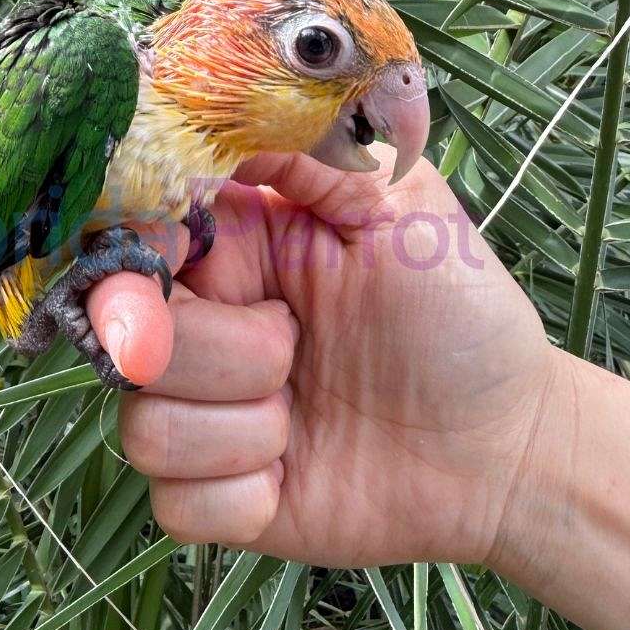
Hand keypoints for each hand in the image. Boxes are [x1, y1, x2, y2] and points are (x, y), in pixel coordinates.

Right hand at [86, 146, 555, 566]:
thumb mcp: (403, 206)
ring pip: (144, 428)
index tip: (176, 272)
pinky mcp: (218, 492)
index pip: (129, 241)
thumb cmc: (459, 315)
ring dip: (244, 428)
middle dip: (219, 352)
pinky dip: (243, 496)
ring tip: (309, 412)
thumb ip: (317, 153)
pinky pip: (174, 505)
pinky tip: (296, 472)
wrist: (505, 446)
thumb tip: (228, 125)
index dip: (131, 263)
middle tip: (292, 345)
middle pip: (124, 340)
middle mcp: (204, 326)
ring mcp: (205, 412)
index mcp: (231, 250)